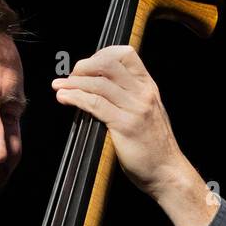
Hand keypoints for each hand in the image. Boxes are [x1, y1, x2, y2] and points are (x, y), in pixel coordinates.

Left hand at [51, 45, 216, 225]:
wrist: (167, 172)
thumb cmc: (154, 147)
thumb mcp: (147, 113)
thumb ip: (130, 98)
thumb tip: (100, 88)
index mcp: (148, 87)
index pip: (125, 54)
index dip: (101, 54)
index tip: (86, 66)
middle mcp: (143, 93)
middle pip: (108, 63)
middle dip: (83, 67)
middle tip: (70, 77)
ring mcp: (135, 108)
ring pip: (99, 83)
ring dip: (73, 83)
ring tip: (59, 86)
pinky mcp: (125, 125)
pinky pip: (95, 104)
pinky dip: (76, 98)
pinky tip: (64, 98)